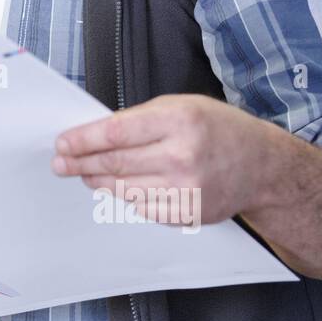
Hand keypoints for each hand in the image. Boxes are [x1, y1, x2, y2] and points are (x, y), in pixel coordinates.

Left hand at [51, 94, 271, 226]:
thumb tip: (94, 135)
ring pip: (124, 190)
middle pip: (115, 163)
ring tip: (84, 174)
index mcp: (179, 120)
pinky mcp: (188, 213)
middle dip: (81, 163)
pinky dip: (125, 197)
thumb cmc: (218, 129)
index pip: (116, 133)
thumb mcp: (181, 107)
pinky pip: (142, 208)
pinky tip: (116, 188)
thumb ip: (139, 120)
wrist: (261, 166)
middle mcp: (183, 156)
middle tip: (60, 164)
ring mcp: (186, 189)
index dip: (83, 140)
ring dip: (98, 182)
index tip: (62, 144)